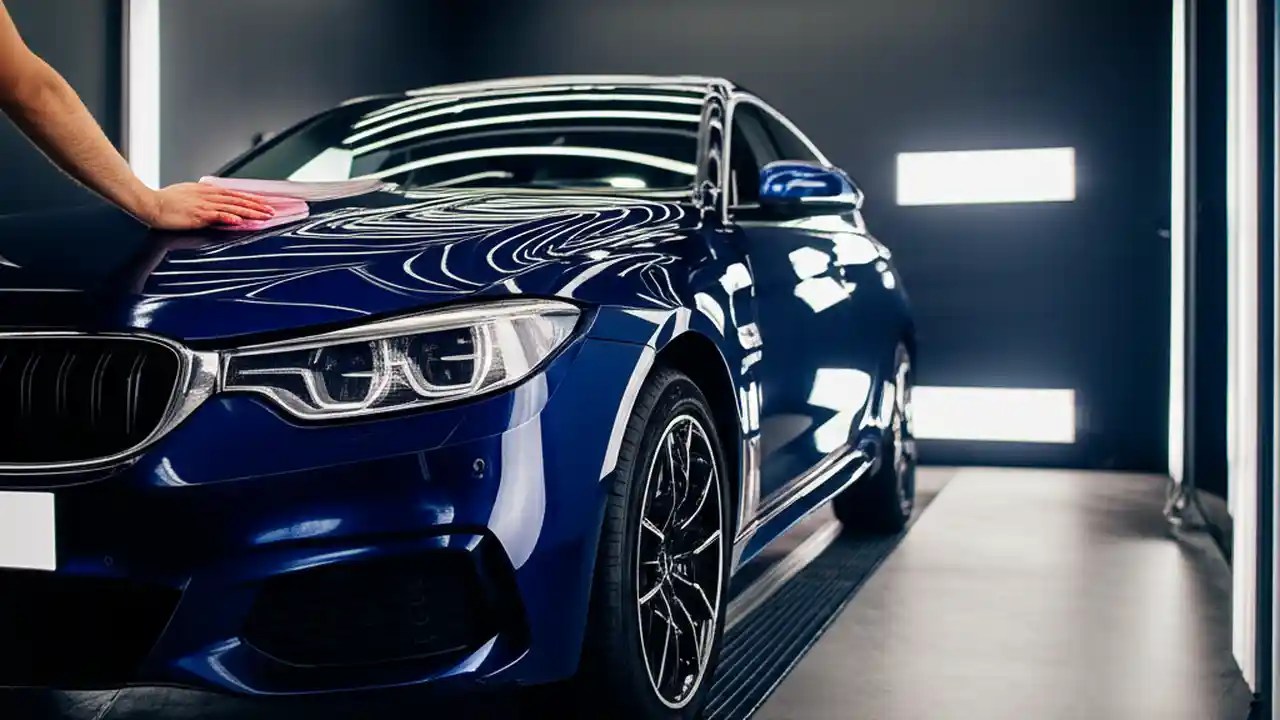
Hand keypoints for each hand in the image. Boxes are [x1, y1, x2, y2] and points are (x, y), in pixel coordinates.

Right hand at [138, 183, 275, 229]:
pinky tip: (241, 220)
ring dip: (250, 211)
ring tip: (264, 216)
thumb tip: (215, 201)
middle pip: (238, 199)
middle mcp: (208, 195)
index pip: (234, 194)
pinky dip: (230, 217)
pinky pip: (217, 215)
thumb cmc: (166, 201)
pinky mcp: (198, 214)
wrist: (150, 204)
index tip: (264, 202)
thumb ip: (204, 197)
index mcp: (207, 190)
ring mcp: (204, 205)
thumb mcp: (189, 193)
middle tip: (272, 210)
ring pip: (233, 207)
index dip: (250, 198)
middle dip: (257, 205)